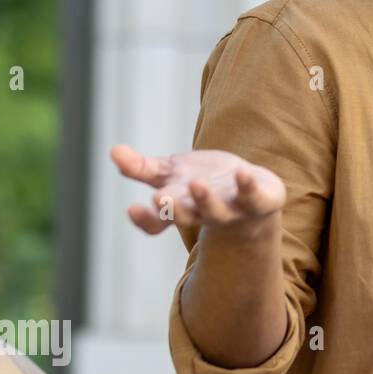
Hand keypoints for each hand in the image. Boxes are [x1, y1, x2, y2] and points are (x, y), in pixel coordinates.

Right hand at [110, 144, 285, 234]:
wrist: (251, 191)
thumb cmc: (205, 182)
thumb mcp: (172, 173)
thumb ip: (143, 168)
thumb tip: (113, 151)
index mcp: (179, 207)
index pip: (156, 222)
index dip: (145, 219)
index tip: (132, 208)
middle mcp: (203, 213)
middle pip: (185, 216)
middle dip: (174, 208)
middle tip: (161, 198)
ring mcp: (232, 209)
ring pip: (216, 211)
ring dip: (206, 200)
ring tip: (196, 185)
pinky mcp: (259, 202)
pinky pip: (253, 198)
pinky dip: (247, 186)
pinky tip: (242, 172)